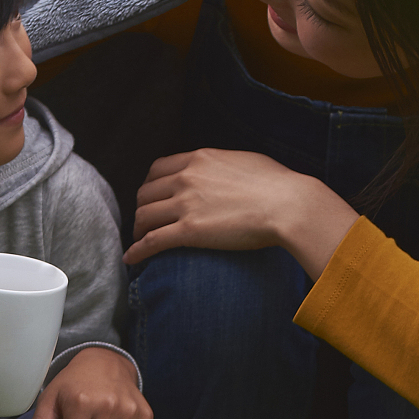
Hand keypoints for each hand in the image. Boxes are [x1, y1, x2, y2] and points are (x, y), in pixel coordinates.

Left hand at [124, 148, 358, 278]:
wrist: (288, 205)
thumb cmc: (278, 184)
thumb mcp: (245, 161)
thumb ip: (224, 165)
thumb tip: (224, 172)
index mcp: (199, 158)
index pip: (158, 168)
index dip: (150, 184)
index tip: (153, 196)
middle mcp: (186, 178)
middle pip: (146, 192)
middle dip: (143, 207)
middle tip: (146, 221)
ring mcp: (185, 204)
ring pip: (144, 216)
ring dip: (138, 229)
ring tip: (139, 240)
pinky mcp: (189, 231)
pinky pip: (152, 241)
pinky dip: (137, 251)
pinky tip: (130, 259)